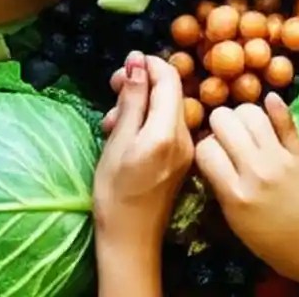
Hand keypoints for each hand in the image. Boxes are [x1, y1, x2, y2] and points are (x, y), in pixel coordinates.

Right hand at [95, 52, 193, 243]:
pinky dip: (148, 121)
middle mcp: (185, 137)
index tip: (125, 65)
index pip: (169, 80)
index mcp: (167, 131)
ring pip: (167, 109)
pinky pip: (168, 127)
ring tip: (111, 119)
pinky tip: (125, 132)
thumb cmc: (115, 192)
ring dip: (142, 103)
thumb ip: (132, 101)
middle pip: (170, 93)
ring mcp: (187, 149)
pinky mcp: (183, 159)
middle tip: (113, 88)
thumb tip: (137, 62)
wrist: (130, 237)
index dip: (149, 65)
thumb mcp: (117, 141)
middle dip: (143, 83)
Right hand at [195, 97, 298, 296]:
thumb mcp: (242, 229)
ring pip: (252, 113)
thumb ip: (226, 194)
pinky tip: (270, 102)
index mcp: (236, 196)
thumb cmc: (285, 250)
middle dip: (219, 123)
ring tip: (247, 125)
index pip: (205, 150)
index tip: (212, 153)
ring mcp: (282, 159)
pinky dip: (275, 107)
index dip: (205, 147)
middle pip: (224, 122)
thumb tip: (215, 164)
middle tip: (226, 133)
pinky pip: (286, 120)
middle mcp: (256, 172)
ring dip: (244, 114)